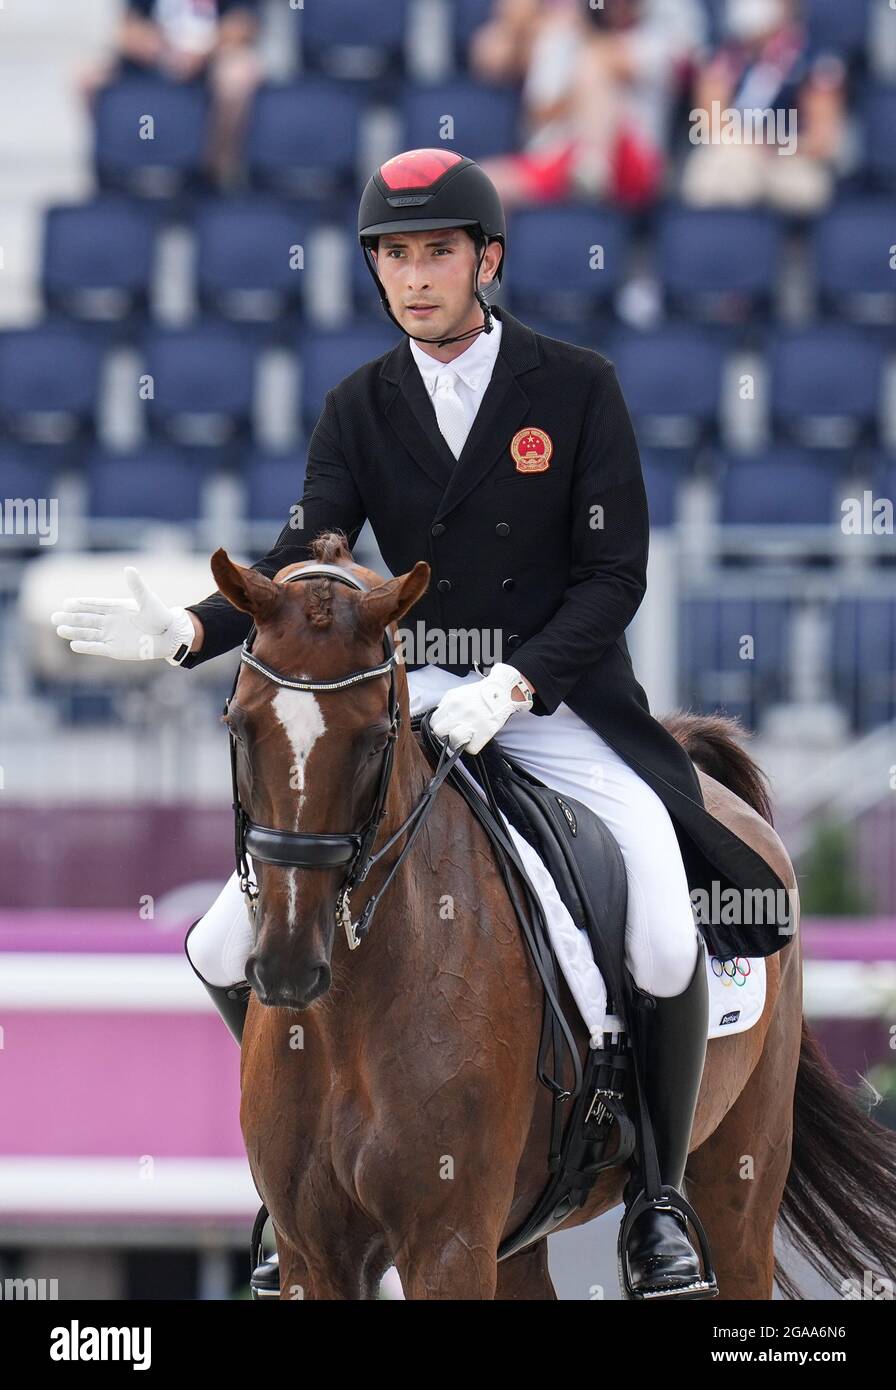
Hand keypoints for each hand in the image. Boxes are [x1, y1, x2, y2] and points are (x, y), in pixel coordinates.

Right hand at [51, 567, 195, 664]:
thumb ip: (137, 586)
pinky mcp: (114, 649)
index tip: (66, 603)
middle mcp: (110, 622)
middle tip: (54, 617)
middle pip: (85, 619)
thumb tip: (129, 569)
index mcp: (115, 608)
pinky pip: (97, 648)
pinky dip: (86, 647)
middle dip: (70, 618)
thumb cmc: (159, 616)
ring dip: (74, 632)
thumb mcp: (147, 600)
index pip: (94, 605)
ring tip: (60, 629)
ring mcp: (111, 636)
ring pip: (88, 633)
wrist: (168, 636)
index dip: (80, 604)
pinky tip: (73, 645)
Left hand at [429, 664, 533, 753]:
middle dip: (445, 735)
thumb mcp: (457, 694)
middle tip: (454, 733)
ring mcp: (473, 721)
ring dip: (457, 743)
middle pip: (440, 732)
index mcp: (451, 700)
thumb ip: (445, 706)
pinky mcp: (486, 731)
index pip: (433, 722)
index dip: (439, 726)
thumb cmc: (478, 694)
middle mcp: (460, 710)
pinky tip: (476, 739)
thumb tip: (438, 721)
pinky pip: (471, 748)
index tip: (446, 727)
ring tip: (464, 738)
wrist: (501, 689)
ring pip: (454, 742)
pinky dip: (473, 746)